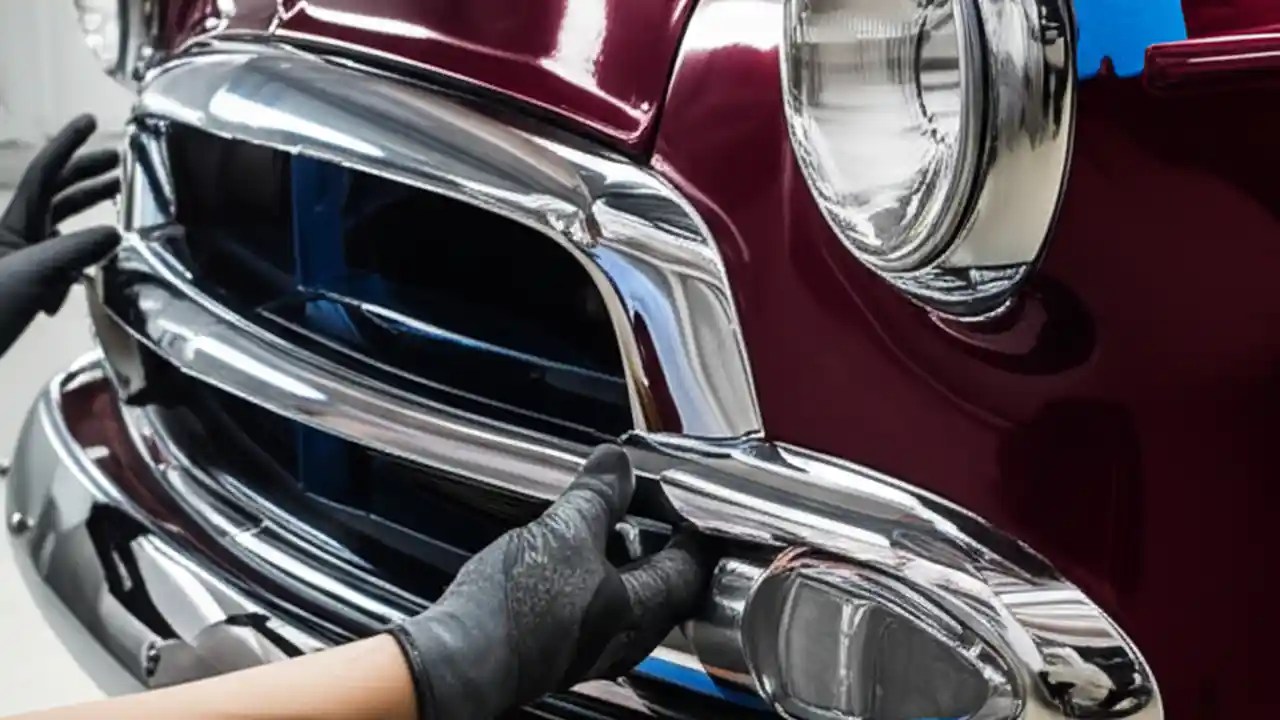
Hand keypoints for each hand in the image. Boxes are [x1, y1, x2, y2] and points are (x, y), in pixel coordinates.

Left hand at [0, 115, 119, 353]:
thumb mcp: (32, 276)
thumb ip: (75, 252)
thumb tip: (116, 233)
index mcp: (13, 221)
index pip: (45, 172)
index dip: (69, 144)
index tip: (92, 120)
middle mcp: (17, 232)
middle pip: (56, 193)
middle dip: (88, 176)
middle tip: (123, 165)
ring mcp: (20, 257)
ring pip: (61, 226)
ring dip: (89, 215)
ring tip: (122, 207)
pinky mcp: (25, 282)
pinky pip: (59, 261)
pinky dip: (79, 262)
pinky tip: (97, 272)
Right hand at [390, 445, 710, 719]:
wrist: (455, 661)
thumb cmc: (512, 611)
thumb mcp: (562, 533)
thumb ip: (596, 497)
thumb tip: (617, 466)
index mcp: (639, 613)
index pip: (689, 570)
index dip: (692, 532)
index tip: (688, 505)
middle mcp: (623, 640)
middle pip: (660, 587)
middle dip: (654, 543)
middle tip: (645, 506)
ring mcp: (589, 649)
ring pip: (622, 599)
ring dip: (616, 560)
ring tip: (598, 524)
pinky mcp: (556, 651)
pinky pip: (589, 610)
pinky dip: (587, 579)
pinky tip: (561, 559)